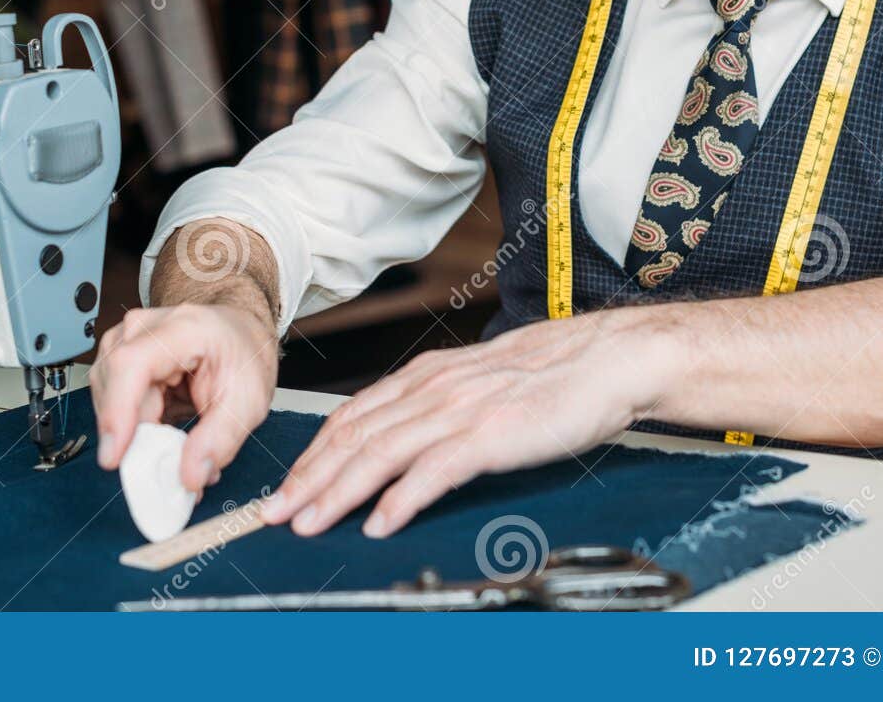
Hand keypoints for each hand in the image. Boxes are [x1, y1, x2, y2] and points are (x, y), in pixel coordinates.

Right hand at [90, 300, 278, 493]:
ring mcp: (127, 341)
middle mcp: (145, 328)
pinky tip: (163, 431)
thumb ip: (219, 441)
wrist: (240, 334)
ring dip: (136, 432)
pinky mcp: (120, 360)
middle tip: (166, 464)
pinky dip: (135, 427)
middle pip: (114, 387)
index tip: (115, 455)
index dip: (117, 412)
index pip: (132, 365)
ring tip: (174, 443)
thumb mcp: (248, 402)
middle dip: (134, 436)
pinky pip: (114, 403)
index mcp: (183, 329)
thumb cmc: (243, 356)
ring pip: (108, 399)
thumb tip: (190, 477)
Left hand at [261, 314, 668, 537]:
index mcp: (427, 376)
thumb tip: (400, 439)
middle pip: (353, 437)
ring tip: (308, 523)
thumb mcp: (477, 382)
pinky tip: (380, 524)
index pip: (352, 416)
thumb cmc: (551, 376)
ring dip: (336, 492)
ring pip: (379, 454)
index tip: (287, 485)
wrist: (608, 359)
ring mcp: (459, 411)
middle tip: (274, 513)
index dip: (313, 454)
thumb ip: (436, 407)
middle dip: (308, 478)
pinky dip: (401, 500)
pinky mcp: (490, 435)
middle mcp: (433, 389)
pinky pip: (433, 471)